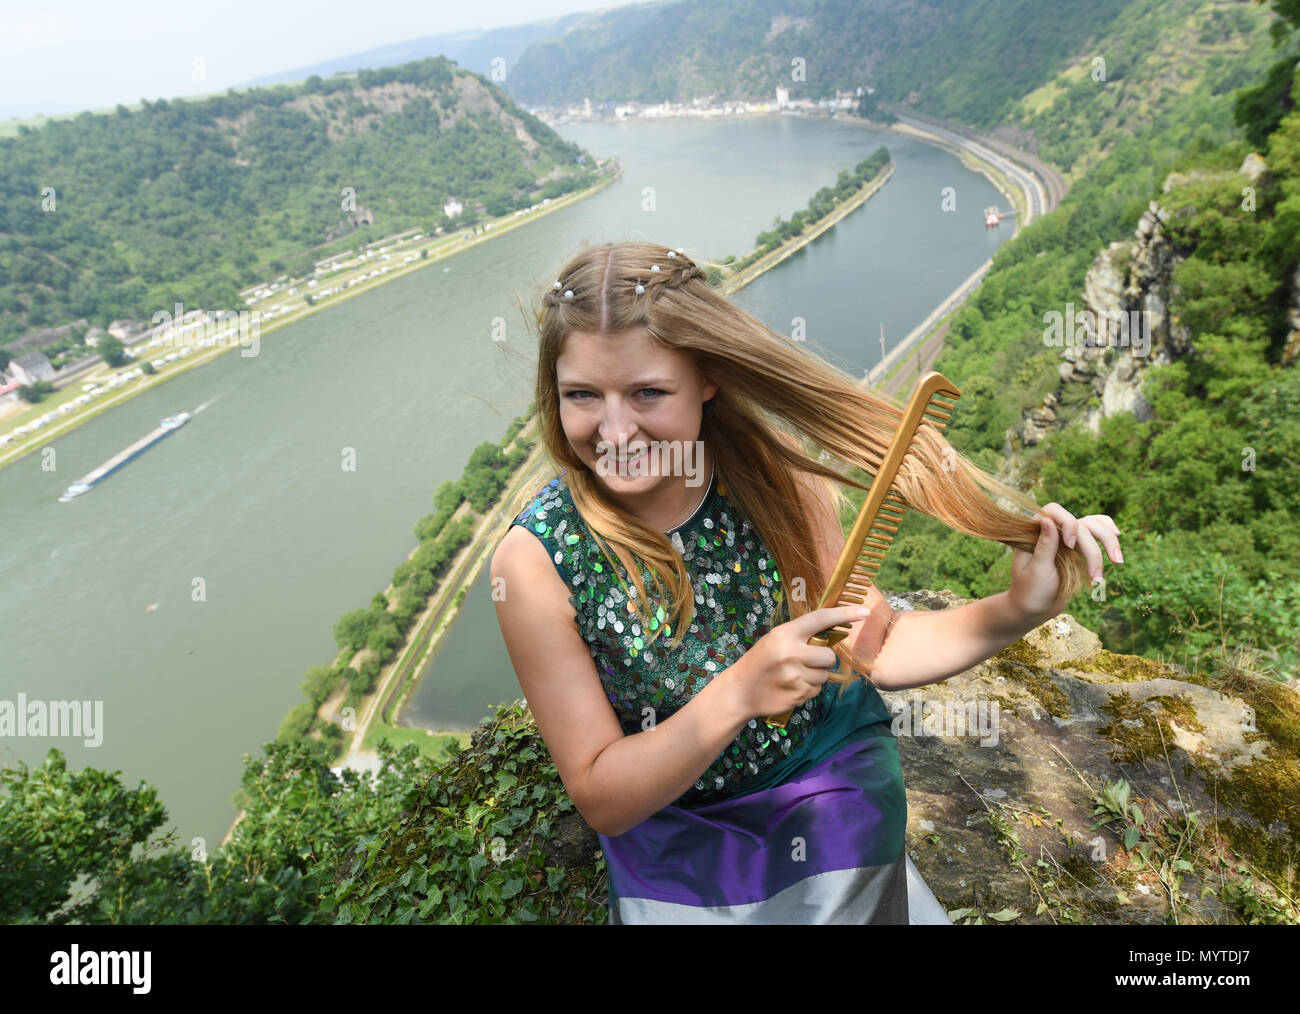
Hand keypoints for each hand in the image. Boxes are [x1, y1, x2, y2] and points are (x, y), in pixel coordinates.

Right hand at [726, 604, 868, 720]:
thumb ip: (800, 635)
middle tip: (806, 661)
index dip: (844, 613)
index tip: (865, 611)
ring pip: (824, 675)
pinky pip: (817, 691)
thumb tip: (834, 631)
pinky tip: (791, 687)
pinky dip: (808, 689)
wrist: (739, 691)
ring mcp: (795, 676)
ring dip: (815, 676)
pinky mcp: (797, 695)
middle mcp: (791, 653)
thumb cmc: (760, 661)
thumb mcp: (775, 640)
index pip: (820, 619)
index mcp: (785, 634)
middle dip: (823, 660)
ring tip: (793, 675)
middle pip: (829, 656)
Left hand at [1009, 503, 1123, 620]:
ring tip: (1118, 562)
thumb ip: (1044, 546)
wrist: (1034, 608)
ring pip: (1093, 527)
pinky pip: (1096, 534)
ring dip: (1108, 542)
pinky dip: (1108, 535)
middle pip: (1080, 524)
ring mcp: (1067, 539)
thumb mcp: (1037, 571)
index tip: (1070, 544)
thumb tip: (1048, 520)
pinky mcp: (1078, 549)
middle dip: (1093, 548)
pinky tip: (1118, 537)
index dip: (1067, 523)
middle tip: (1096, 575)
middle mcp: (1052, 531)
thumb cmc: (1030, 591)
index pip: (1053, 511)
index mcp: (1034, 532)